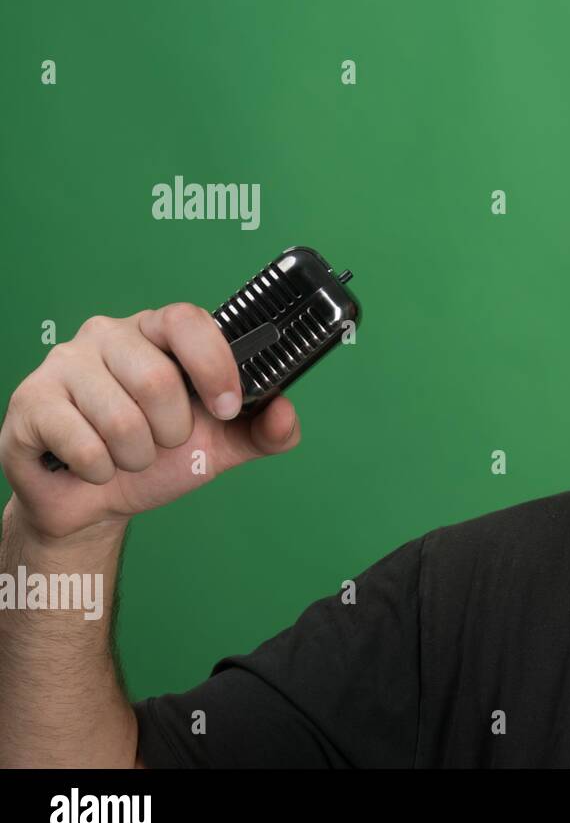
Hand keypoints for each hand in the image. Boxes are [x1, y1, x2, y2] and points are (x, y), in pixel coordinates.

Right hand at [0, 304, 300, 541]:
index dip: (212, 365)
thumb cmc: (158, 457)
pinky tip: (92, 466)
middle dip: (172, 431)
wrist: (97, 501)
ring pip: (120, 416)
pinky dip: (100, 469)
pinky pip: (82, 442)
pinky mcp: (31, 401)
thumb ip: (263, 429)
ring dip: (136, 456)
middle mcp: (109, 335)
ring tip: (127, 456)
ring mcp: (64, 364)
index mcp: (159, 334)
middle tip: (162, 443)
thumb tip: (285, 412)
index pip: (187, 320)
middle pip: (156, 378)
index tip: (225, 407)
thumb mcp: (220, 444)